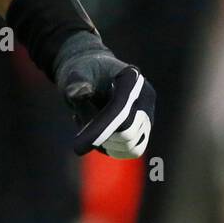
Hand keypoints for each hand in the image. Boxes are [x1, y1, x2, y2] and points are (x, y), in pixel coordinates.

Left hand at [53, 31, 154, 158]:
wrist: (92, 74)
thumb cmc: (83, 72)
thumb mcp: (75, 73)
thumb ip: (76, 83)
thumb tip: (76, 93)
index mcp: (132, 79)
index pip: (120, 110)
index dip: (100, 130)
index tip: (77, 147)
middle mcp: (146, 98)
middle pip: (127, 134)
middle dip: (101, 136)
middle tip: (78, 119)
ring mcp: (148, 115)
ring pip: (128, 147)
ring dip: (104, 142)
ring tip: (87, 120)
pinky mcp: (144, 131)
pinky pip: (129, 151)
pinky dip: (109, 147)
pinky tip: (95, 129)